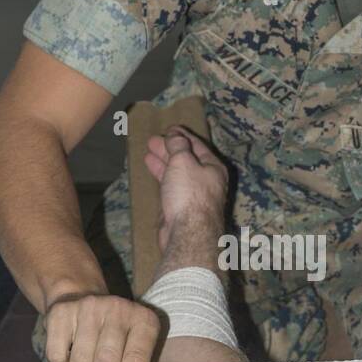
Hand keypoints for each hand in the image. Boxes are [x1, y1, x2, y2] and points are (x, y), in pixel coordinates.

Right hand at [43, 291, 159, 361]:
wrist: (82, 298)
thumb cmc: (116, 334)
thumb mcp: (135, 346)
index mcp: (143, 319)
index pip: (137, 358)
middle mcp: (117, 308)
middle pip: (107, 361)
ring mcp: (87, 307)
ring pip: (80, 361)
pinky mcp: (60, 313)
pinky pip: (57, 356)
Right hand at [144, 126, 228, 250]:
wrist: (187, 232)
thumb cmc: (189, 193)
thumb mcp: (183, 161)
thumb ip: (178, 146)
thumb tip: (175, 136)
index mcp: (213, 168)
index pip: (197, 146)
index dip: (181, 136)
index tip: (168, 129)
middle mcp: (206, 181)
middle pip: (186, 160)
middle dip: (170, 149)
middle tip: (153, 140)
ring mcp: (194, 195)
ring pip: (177, 173)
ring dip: (163, 162)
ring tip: (148, 152)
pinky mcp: (181, 208)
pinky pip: (171, 186)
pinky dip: (162, 176)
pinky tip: (152, 170)